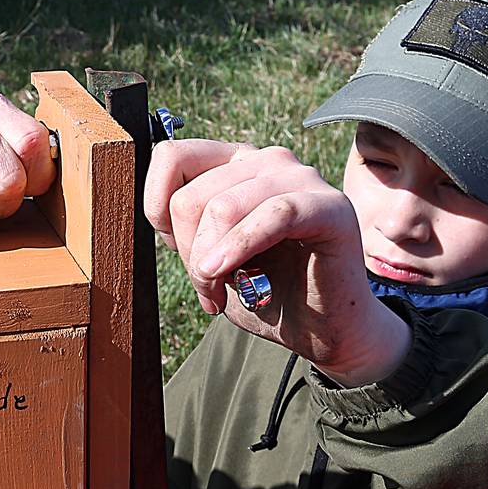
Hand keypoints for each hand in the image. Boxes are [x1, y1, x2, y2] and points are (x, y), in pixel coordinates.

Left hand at [144, 139, 409, 385]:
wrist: (322, 331)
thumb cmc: (267, 293)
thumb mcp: (209, 259)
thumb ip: (183, 231)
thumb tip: (157, 211)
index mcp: (236, 164)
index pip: (172, 157)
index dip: (157, 207)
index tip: (172, 249)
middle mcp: (268, 161)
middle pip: (192, 196)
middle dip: (190, 253)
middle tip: (208, 288)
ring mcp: (302, 178)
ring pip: (224, 207)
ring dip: (211, 262)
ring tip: (221, 293)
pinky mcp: (330, 207)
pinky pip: (275, 213)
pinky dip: (241, 247)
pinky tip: (228, 274)